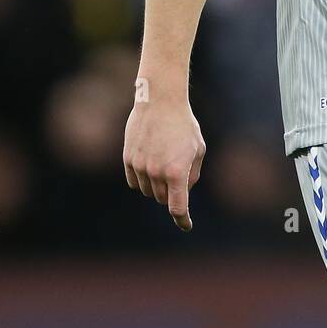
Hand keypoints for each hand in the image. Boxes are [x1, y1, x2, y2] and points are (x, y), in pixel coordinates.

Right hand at [123, 84, 205, 231]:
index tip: (186, 226)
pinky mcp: (128, 160)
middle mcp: (157, 172)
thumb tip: (184, 192)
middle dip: (171, 192)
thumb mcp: (197, 148)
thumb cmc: (183, 124)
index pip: (177, 207)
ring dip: (156, 185)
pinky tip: (149, 165)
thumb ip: (192, 174)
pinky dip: (142, 179)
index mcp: (177, 172)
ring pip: (147, 191)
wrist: (160, 101)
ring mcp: (140, 167)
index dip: (183, 219)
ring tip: (163, 161)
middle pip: (162, 198)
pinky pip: (134, 182)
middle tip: (177, 172)